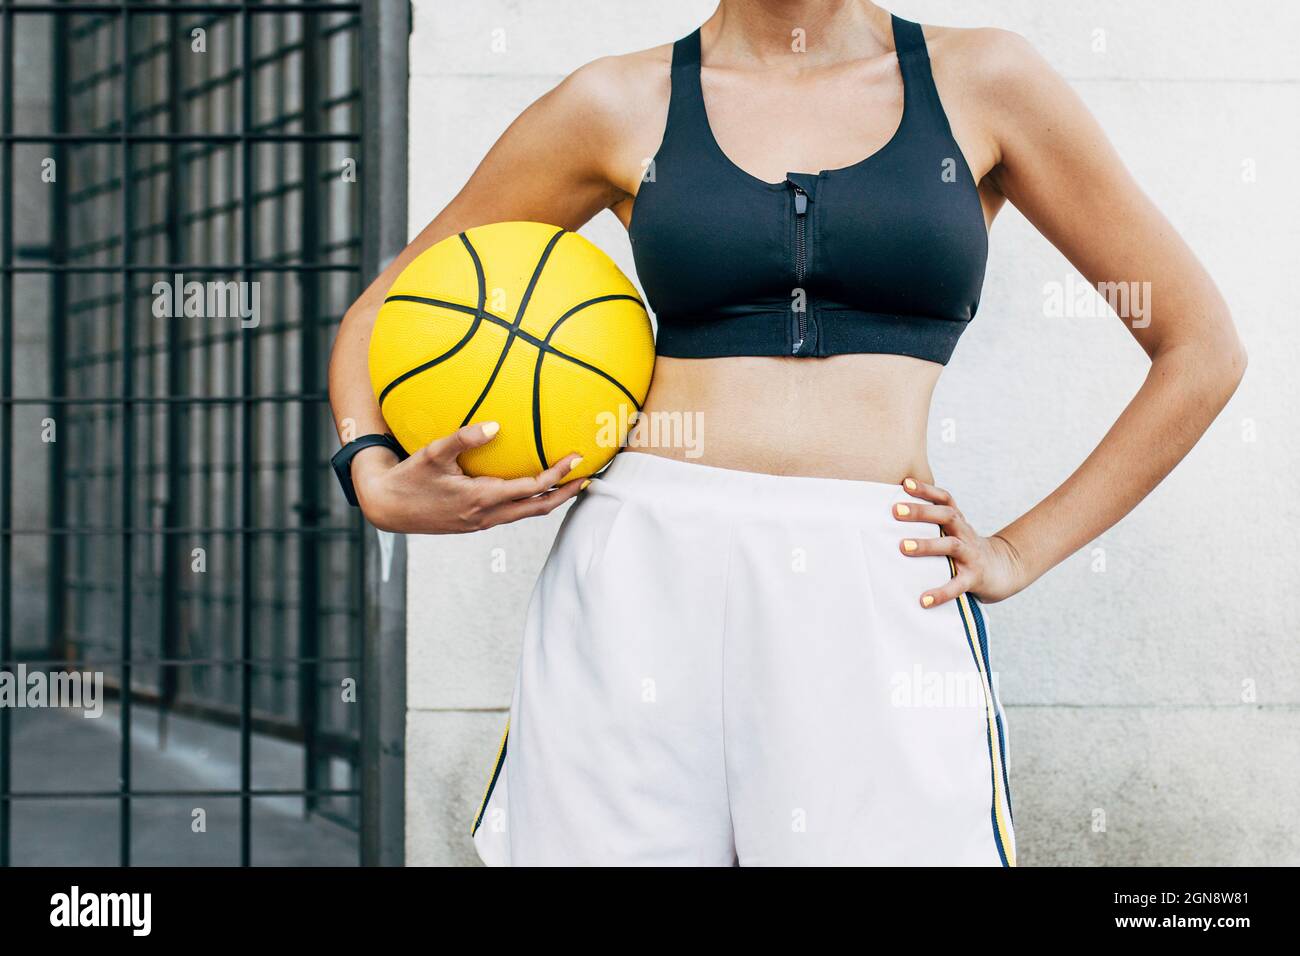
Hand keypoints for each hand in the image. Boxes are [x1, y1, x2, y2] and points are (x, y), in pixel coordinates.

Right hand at [353, 421, 585, 533]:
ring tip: (569, 484)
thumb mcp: (432, 453)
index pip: (531, 489)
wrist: (386, 508)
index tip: (577, 459)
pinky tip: (531, 488)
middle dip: (566, 494)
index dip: (558, 476)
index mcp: (481, 499)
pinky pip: (510, 514)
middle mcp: (486, 516)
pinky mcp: (474, 524)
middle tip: (589, 477)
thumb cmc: (408, 477)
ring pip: (526, 515)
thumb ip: (464, 438)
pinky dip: (529, 503)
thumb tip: (495, 424)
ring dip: (550, 501)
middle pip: (539, 509)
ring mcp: (481, 523)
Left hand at [892, 477, 1026, 607]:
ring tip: (903, 547)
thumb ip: (932, 523)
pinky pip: (957, 585)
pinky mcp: (975, 578)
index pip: (944, 500)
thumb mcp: (953, 531)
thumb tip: (893, 515)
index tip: (905, 483)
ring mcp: (971, 555)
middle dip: (921, 512)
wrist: (1004, 570)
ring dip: (927, 545)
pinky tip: (924, 600)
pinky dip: (941, 592)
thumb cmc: (967, 549)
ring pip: (951, 545)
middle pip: (946, 516)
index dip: (926, 489)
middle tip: (896, 510)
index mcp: (958, 522)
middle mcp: (965, 534)